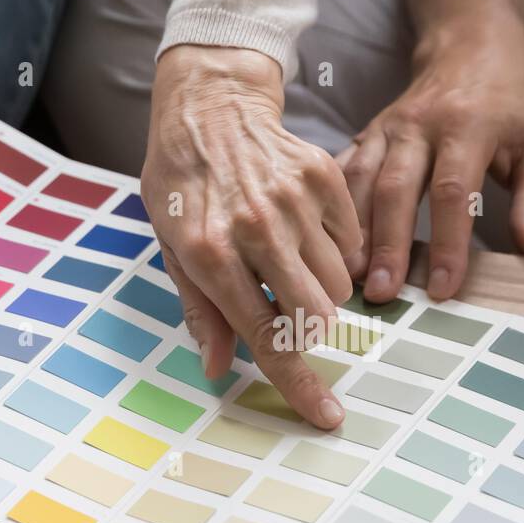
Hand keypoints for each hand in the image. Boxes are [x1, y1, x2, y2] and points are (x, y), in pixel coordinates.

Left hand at [142, 46, 361, 428]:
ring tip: (287, 261)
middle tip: (287, 311)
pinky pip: (351, 244)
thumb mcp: (172, 249)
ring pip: (339, 284)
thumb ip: (202, 311)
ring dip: (320, 290)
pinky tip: (301, 231)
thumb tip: (219, 368)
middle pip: (316, 317)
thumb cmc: (182, 185)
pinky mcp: (323, 177)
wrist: (209, 106)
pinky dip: (334, 252)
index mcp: (210, 254)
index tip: (327, 416)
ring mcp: (293, 200)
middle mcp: (255, 229)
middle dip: (308, 331)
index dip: (300, 386)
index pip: (266, 338)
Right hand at [339, 15, 523, 301]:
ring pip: (360, 181)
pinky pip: (343, 171)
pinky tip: (326, 243)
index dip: (447, 242)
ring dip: (353, 232)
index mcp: (468, 125)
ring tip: (349, 278)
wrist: (470, 44)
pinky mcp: (367, 133)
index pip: (453, 191)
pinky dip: (333, 208)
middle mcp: (420, 124)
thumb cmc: (511, 102)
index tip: (443, 288)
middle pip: (396, 189)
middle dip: (388, 245)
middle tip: (383, 293)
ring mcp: (387, 127)